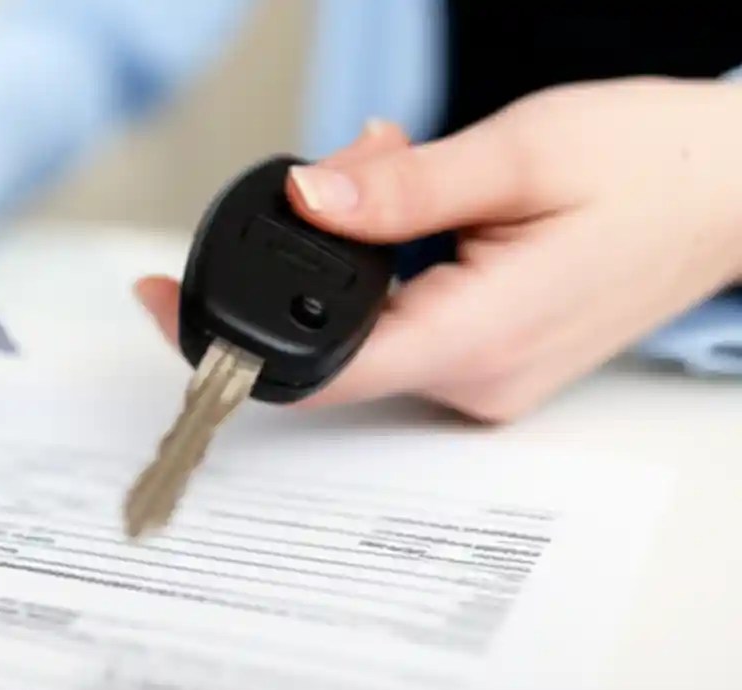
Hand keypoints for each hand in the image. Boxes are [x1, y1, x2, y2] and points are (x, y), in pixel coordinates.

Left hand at [136, 78, 741, 422]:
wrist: (733, 189)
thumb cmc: (651, 166)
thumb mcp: (520, 154)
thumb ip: (404, 191)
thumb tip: (306, 200)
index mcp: (479, 337)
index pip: (320, 370)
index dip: (228, 343)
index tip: (161, 303)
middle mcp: (476, 379)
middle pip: (336, 339)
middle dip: (309, 252)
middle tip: (352, 168)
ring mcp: (485, 379)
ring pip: (371, 327)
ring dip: (356, 252)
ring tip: (403, 171)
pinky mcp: (491, 360)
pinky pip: (408, 325)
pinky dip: (390, 269)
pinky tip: (420, 211)